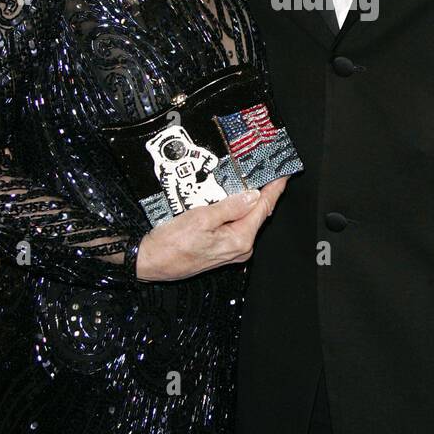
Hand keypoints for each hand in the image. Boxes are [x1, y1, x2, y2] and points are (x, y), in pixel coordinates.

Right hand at [135, 178, 286, 281]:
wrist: (150, 262)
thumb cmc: (170, 245)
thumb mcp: (201, 218)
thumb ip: (230, 207)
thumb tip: (253, 195)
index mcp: (239, 239)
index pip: (263, 208)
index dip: (274, 189)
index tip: (284, 174)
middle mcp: (239, 248)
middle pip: (258, 214)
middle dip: (264, 193)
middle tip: (269, 172)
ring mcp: (231, 250)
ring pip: (246, 219)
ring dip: (249, 200)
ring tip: (253, 180)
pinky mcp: (221, 248)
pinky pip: (236, 225)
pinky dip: (237, 210)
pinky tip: (235, 199)